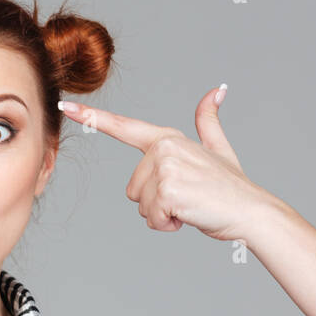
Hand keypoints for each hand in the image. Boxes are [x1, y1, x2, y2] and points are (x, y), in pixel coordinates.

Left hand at [59, 84, 273, 241]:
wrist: (251, 210)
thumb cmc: (231, 186)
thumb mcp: (218, 149)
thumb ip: (209, 121)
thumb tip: (217, 90)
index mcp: (167, 138)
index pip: (123, 126)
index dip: (91, 116)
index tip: (64, 105)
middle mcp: (163, 148)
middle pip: (133, 189)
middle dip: (156, 202)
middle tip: (186, 198)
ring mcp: (165, 168)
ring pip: (141, 206)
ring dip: (162, 215)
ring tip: (190, 206)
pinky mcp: (167, 190)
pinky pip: (151, 218)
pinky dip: (167, 224)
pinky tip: (188, 215)